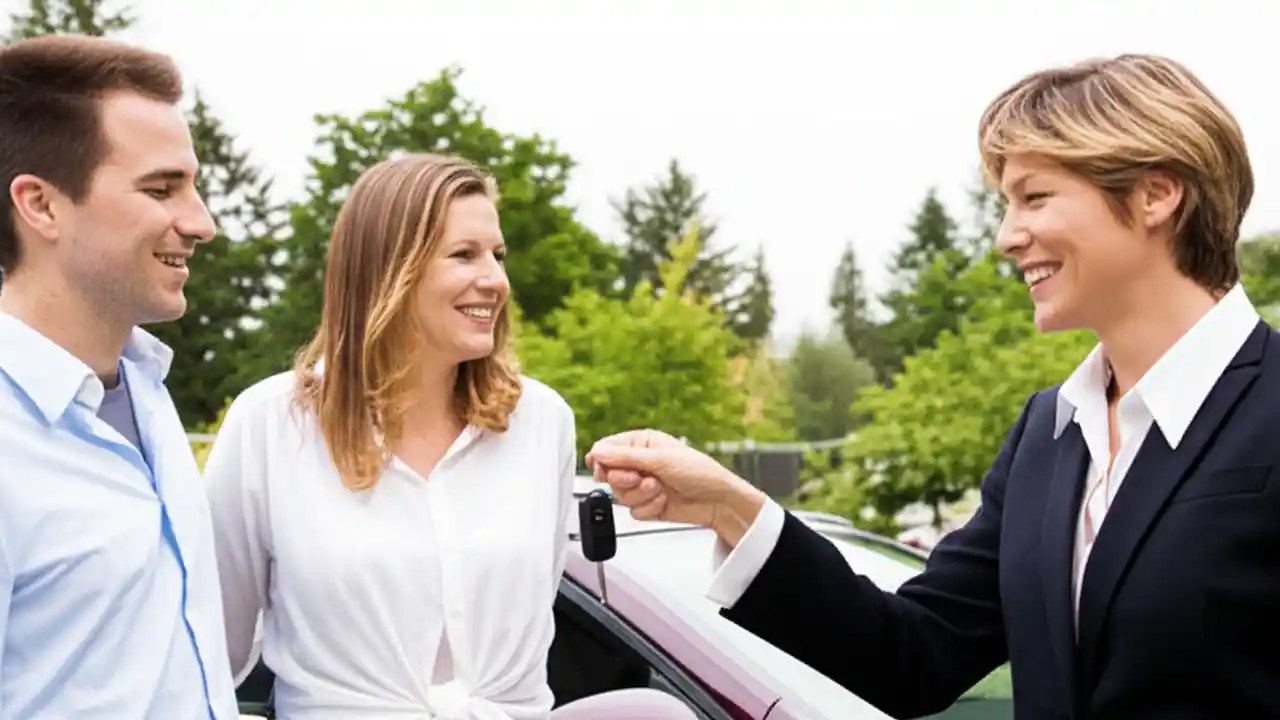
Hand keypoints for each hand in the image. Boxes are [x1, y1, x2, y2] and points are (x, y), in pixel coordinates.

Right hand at [585, 429, 765, 546]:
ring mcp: (644, 485)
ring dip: (640, 495)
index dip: (601, 461)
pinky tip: (663, 501)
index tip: (602, 469)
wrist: (718, 502)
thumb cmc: (700, 472)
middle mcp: (640, 463)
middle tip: (640, 478)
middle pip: (610, 475)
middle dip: (625, 480)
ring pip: (620, 495)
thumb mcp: (660, 459)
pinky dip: (648, 508)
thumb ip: (625, 457)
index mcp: (642, 443)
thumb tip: (597, 451)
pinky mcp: (648, 504)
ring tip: (658, 489)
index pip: (607, 449)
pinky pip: (633, 511)